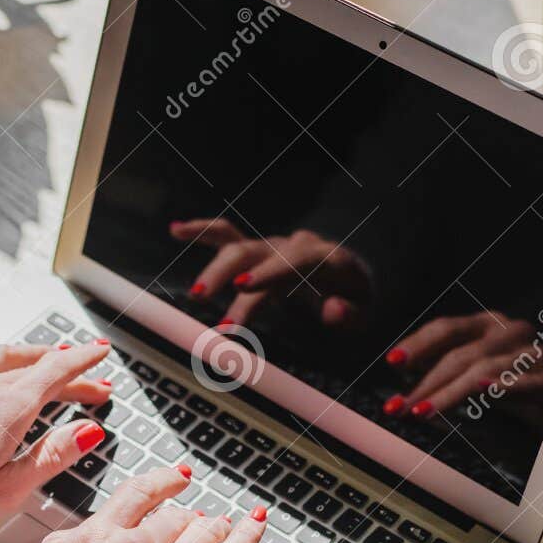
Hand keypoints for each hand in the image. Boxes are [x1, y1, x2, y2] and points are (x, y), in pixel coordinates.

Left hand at [0, 306, 117, 542]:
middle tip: (91, 383)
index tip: (101, 354)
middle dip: (67, 370)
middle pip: (35, 368)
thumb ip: (52, 455)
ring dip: (30, 353)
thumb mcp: (11, 489)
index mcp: (8, 411)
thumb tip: (88, 430)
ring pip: (0, 356)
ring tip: (49, 356)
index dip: (84, 362)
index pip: (57, 373)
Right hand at [17, 465, 266, 542]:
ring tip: (219, 526)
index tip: (174, 478)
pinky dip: (248, 534)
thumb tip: (82, 534)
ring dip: (213, 526)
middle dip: (183, 517)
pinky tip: (256, 523)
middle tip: (189, 522)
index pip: (138, 494)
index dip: (162, 481)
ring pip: (205, 530)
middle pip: (174, 515)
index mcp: (98, 538)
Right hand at [169, 218, 371, 328]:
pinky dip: (201, 231)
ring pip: (237, 247)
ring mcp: (272, 248)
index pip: (295, 259)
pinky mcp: (257, 254)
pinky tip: (176, 228)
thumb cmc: (355, 298)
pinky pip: (227, 236)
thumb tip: (332, 310)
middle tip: (206, 297)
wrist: (351, 278)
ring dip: (214, 268)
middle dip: (228, 272)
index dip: (269, 271)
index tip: (244, 287)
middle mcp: (294, 247)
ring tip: (196, 293)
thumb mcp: (366, 311)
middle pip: (256, 252)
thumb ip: (353, 314)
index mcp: (325, 258)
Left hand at [383, 312, 542, 421]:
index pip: (447, 329)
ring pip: (486, 369)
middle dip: (426, 384)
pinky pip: (530, 380)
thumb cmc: (518, 390)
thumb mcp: (478, 378)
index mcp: (489, 326)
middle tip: (400, 407)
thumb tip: (405, 379)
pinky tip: (483, 389)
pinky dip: (506, 384)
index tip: (392, 362)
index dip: (417, 344)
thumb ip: (447, 373)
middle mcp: (512, 332)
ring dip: (449, 393)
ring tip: (424, 411)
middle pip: (461, 354)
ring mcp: (536, 352)